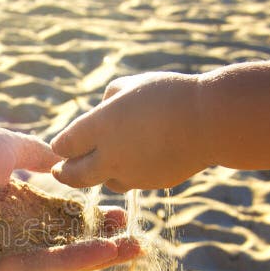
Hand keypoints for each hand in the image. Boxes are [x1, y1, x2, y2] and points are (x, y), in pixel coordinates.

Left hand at [0, 128, 139, 270]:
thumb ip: (32, 152)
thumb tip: (60, 156)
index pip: (47, 197)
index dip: (81, 202)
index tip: (115, 203)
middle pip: (52, 228)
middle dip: (92, 229)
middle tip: (131, 228)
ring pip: (48, 250)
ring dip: (91, 250)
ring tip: (133, 247)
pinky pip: (31, 266)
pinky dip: (68, 260)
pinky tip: (105, 254)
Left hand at [50, 72, 207, 190]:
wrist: (210, 121)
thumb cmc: (168, 94)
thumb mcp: (130, 85)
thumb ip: (107, 101)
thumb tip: (102, 115)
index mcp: (99, 127)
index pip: (64, 145)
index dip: (60, 145)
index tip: (61, 145)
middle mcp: (109, 156)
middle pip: (74, 175)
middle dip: (65, 173)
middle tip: (59, 171)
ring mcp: (130, 174)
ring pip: (104, 181)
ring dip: (99, 174)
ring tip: (102, 163)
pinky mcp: (151, 184)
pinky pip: (131, 182)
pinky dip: (128, 173)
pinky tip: (136, 160)